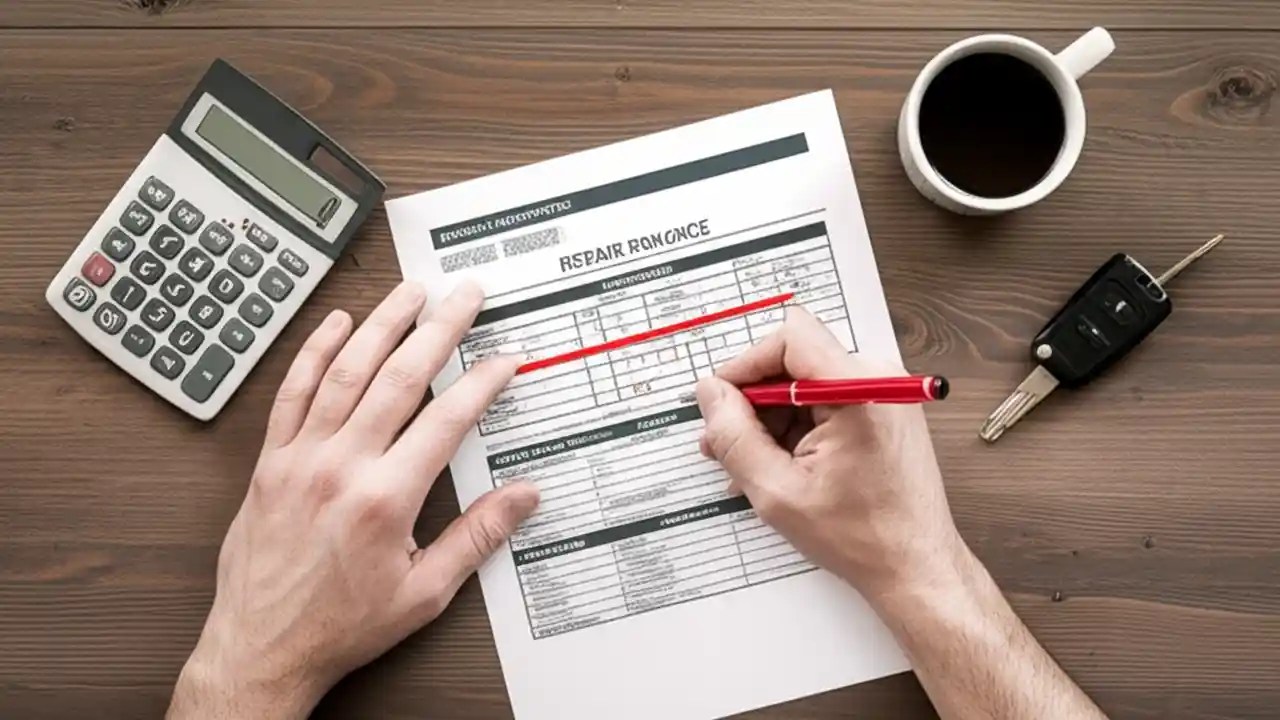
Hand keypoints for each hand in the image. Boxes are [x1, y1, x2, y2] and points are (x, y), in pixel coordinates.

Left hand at [168, 281, 538, 719]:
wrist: (261, 649)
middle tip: (464, 296)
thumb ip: (477, 537)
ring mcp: (300, 458)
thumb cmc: (340, 626)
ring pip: (345, 372)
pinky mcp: (269, 462)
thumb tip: (523, 497)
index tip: (505, 360)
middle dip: (439, 329)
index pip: (447, 419)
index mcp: (386, 498)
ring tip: (409, 292)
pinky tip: (336, 325)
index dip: (483, 382)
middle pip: (399, 378)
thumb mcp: (424, 593)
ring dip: (381, 325)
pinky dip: (313, 353)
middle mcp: (341, 467)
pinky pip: (292, 392)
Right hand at [695, 308, 962, 604]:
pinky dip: (797, 429)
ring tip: (752, 465)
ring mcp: (885, 394)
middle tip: (725, 442)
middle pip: (795, 362)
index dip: (746, 364)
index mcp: (858, 391)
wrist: (916, 567)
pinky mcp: (884, 411)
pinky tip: (781, 466)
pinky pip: (826, 402)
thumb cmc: (863, 538)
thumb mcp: (776, 490)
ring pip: (806, 385)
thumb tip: (710, 394)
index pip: (790, 338)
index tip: (721, 399)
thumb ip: (734, 436)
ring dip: (772, 420)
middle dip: (754, 401)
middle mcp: (879, 380)